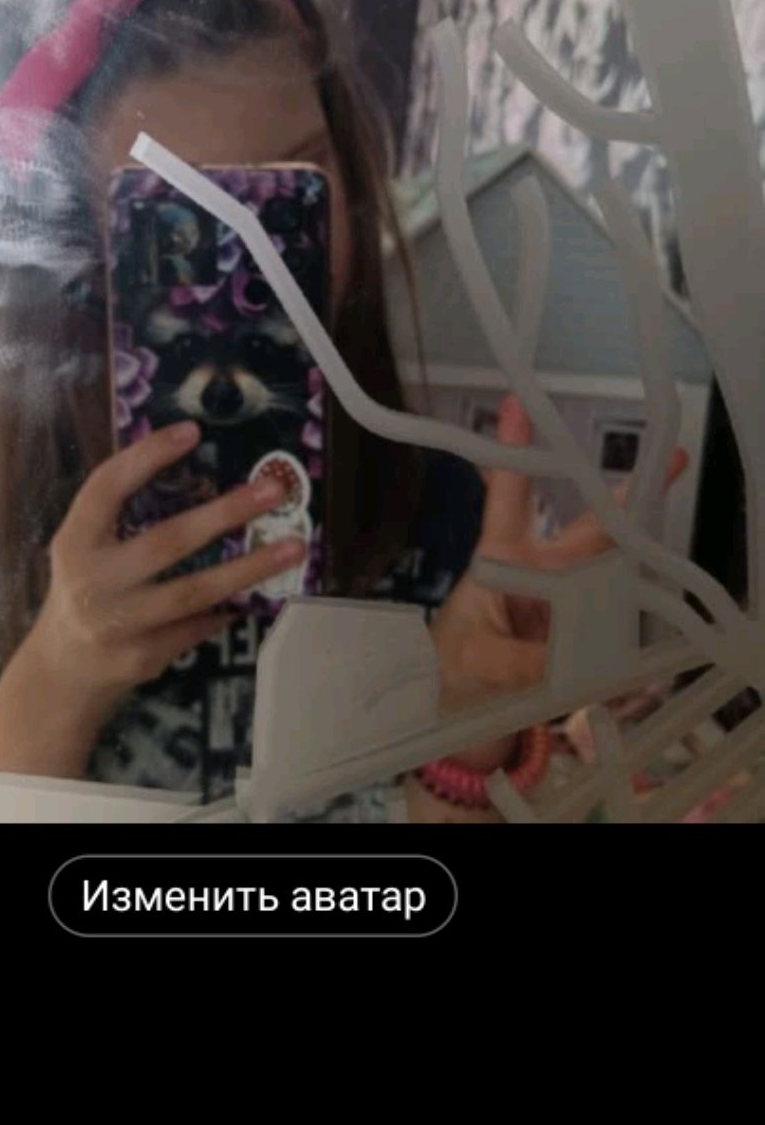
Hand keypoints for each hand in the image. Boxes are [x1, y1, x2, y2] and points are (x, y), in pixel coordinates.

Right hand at [32, 420, 302, 728]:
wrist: (65, 668)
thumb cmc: (87, 587)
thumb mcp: (85, 545)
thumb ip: (122, 511)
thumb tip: (196, 463)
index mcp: (75, 540)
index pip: (107, 487)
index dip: (146, 456)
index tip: (192, 431)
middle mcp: (93, 579)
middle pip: (167, 542)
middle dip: (226, 513)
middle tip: (275, 490)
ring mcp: (120, 622)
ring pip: (194, 591)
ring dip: (249, 568)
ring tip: (294, 546)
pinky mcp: (144, 655)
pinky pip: (199, 625)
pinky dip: (229, 607)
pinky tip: (256, 594)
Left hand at [429, 394, 689, 770]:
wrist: (464, 720)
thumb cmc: (454, 669)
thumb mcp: (469, 660)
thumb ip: (510, 660)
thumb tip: (558, 661)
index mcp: (502, 559)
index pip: (509, 497)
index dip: (513, 451)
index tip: (520, 404)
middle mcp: (542, 574)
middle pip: (591, 529)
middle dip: (626, 498)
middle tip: (671, 461)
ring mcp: (568, 609)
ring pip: (612, 580)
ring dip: (633, 580)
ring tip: (647, 582)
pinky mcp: (585, 645)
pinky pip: (614, 640)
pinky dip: (623, 655)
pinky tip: (625, 673)